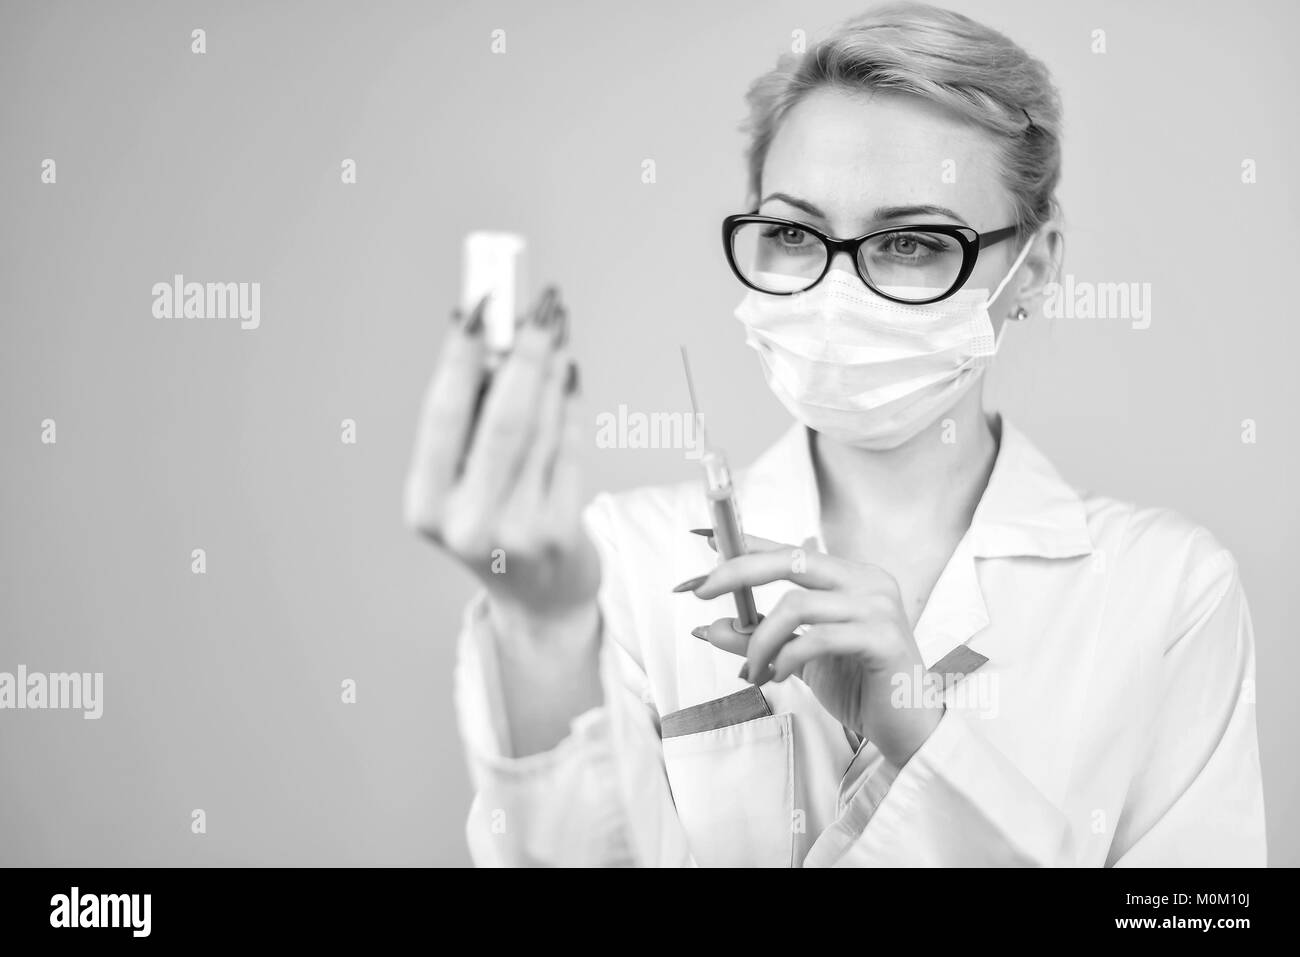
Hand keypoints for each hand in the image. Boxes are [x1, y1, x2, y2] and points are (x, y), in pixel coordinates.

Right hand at [403, 288, 600, 644]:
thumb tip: (497, 338)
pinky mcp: (561, 532)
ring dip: (551, 368)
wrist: (539, 601)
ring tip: (555, 329)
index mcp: (426, 506)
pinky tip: (567, 375)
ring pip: (541, 429)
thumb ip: (473, 419)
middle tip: (538, 306)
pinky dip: (569, 405)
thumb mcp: (464, 481)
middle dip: (523, 352)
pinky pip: (569, 449)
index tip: (478, 306)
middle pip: (502, 418)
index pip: (443, 415)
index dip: (461, 355)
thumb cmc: (495, 525)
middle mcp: (467, 523)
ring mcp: (518, 531)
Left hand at [682, 534, 942, 767]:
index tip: (704, 537)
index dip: (745, 542)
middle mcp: (867, 581)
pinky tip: (777, 676)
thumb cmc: (859, 687)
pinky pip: (816, 638)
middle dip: (737, 571)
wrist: (909, 729)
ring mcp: (878, 607)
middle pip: (791, 559)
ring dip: (759, 640)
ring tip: (752, 671)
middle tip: (698, 590)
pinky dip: (785, 657)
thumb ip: (757, 639)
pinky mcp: (883, 639)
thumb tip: (706, 627)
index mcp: (850, 576)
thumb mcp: (797, 659)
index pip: (790, 548)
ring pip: (796, 604)